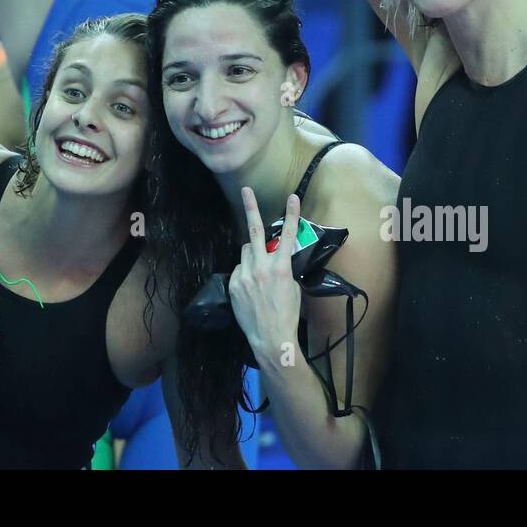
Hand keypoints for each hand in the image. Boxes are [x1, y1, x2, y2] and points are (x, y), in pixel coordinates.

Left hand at [228, 186, 302, 364]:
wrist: (270, 337)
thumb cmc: (287, 313)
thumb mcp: (293, 286)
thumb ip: (283, 267)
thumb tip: (276, 257)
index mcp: (281, 267)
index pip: (287, 235)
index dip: (292, 215)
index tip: (293, 197)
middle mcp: (261, 267)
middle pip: (254, 231)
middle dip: (250, 207)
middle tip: (246, 190)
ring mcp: (244, 275)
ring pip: (246, 251)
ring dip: (252, 254)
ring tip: (260, 271)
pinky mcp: (233, 283)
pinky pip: (239, 268)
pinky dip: (245, 272)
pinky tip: (251, 288)